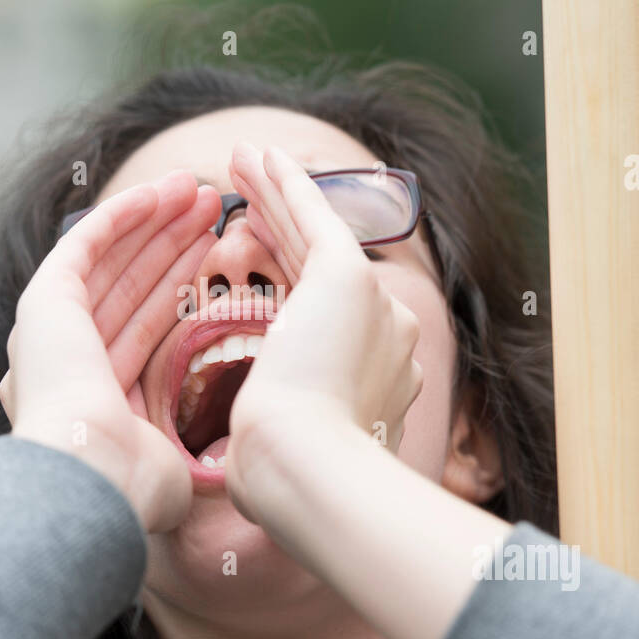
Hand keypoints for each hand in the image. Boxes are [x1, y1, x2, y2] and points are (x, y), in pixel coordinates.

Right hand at [0, 171, 219, 532]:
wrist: (89, 479)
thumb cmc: (134, 486)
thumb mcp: (170, 463)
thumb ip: (183, 446)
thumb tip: (220, 457)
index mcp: (89, 399)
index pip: (140, 327)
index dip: (176, 288)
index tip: (214, 258)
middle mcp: (62, 361)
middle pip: (127, 286)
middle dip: (169, 245)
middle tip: (211, 212)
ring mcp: (47, 332)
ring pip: (109, 261)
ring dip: (152, 223)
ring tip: (198, 192)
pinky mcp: (43, 304)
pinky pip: (83, 246)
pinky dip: (120, 216)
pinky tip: (158, 193)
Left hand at [224, 142, 422, 528]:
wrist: (305, 472)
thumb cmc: (283, 481)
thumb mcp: (283, 455)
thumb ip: (277, 434)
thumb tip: (245, 448)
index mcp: (380, 380)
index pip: (327, 314)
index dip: (290, 275)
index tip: (261, 251)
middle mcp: (393, 338)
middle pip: (324, 267)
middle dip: (284, 224)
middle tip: (252, 190)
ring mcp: (379, 307)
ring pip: (314, 238)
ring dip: (277, 193)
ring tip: (244, 159)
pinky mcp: (348, 280)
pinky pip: (311, 219)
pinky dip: (284, 185)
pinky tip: (258, 157)